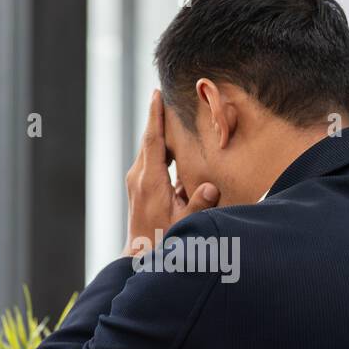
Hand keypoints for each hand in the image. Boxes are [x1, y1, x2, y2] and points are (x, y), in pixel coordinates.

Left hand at [122, 90, 218, 257]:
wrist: (141, 255)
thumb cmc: (163, 239)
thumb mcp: (184, 224)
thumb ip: (198, 206)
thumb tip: (211, 188)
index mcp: (150, 181)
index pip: (153, 140)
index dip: (156, 116)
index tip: (157, 93)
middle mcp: (139, 177)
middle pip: (150, 139)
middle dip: (158, 116)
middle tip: (167, 93)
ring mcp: (137, 181)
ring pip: (150, 149)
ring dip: (160, 132)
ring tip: (172, 113)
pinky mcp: (140, 186)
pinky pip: (151, 160)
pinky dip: (161, 148)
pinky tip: (174, 145)